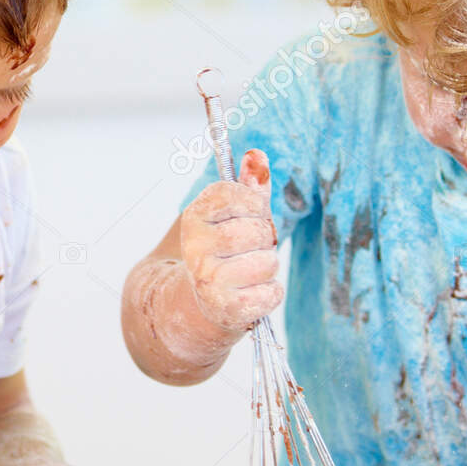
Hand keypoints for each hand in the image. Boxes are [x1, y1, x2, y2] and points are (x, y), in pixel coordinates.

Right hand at [180, 148, 281, 334]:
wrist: (202, 302)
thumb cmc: (226, 251)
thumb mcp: (234, 215)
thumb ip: (249, 187)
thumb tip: (257, 156)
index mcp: (194, 217)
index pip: (233, 193)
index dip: (254, 203)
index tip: (251, 214)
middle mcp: (195, 248)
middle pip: (256, 231)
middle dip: (264, 239)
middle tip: (250, 248)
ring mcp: (208, 280)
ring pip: (267, 262)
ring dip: (268, 266)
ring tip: (250, 271)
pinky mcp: (225, 308)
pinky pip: (272, 292)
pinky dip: (270, 292)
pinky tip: (252, 292)